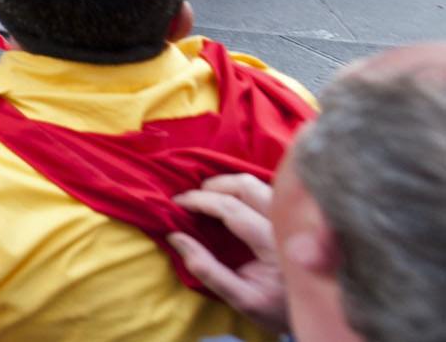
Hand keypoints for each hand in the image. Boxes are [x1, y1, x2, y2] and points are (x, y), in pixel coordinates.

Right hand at [167, 174, 288, 333]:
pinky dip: (246, 189)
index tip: (177, 202)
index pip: (231, 209)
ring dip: (230, 183)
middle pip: (248, 186)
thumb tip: (175, 237)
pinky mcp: (298, 217)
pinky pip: (270, 190)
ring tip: (210, 195)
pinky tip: (233, 199)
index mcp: (273, 245)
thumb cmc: (279, 308)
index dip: (200, 201)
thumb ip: (208, 271)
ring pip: (260, 184)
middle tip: (193, 196)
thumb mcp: (242, 300)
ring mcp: (296, 218)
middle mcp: (288, 225)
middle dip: (214, 185)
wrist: (321, 314)